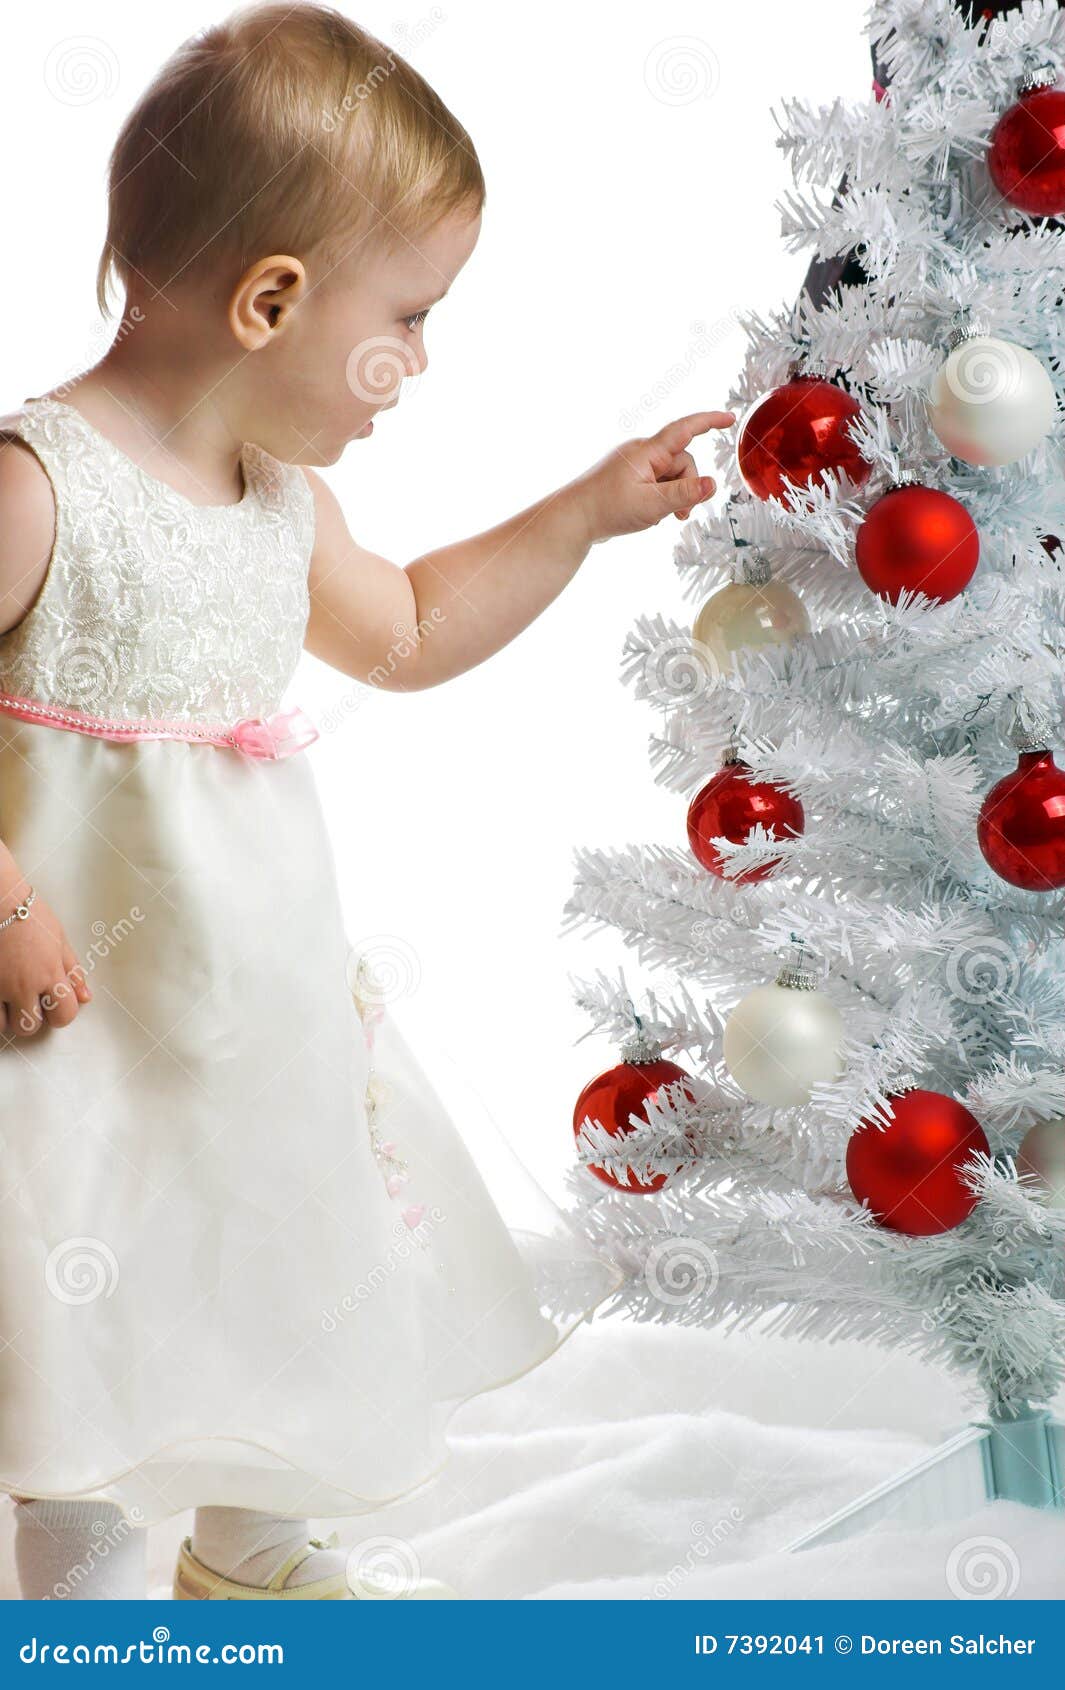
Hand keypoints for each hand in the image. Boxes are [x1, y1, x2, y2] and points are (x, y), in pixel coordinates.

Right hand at [0, 874, 91, 1037]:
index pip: (64, 1014)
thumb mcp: (59, 939)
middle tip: (27, 1003)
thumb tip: (85, 997)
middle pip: (30, 1027)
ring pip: (3, 1025)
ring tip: (8, 998)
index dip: (61, 1015)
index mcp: (49, 973)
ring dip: (7, 1017)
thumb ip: (72, 971)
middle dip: (31, 1019)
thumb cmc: (28, 914)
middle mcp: (23, 984)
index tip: (54, 1008)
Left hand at [563, 410, 735, 546]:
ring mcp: (634, 465)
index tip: (730, 418)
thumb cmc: (606, 509)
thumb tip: (712, 485)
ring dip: (675, 495)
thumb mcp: (651, 505)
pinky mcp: (630, 478)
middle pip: (681, 461)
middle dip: (688, 486)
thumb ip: (683, 495)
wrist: (573, 520)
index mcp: (646, 452)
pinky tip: (652, 513)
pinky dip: (661, 497)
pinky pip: (657, 482)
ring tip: (665, 516)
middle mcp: (641, 453)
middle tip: (680, 513)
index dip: (709, 422)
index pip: (684, 429)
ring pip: (670, 475)